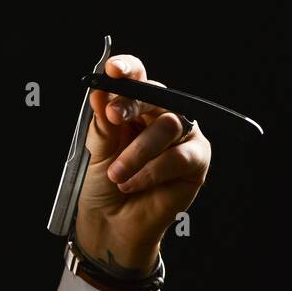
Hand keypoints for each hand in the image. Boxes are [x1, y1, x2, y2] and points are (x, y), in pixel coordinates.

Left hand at [74, 53, 211, 275]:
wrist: (111, 221)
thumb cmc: (102, 183)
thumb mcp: (95, 150)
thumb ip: (102, 123)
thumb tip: (99, 93)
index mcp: (134, 107)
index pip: (136, 77)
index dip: (128, 68)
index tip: (113, 70)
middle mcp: (161, 116)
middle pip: (156, 95)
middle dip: (131, 104)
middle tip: (112, 117)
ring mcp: (182, 137)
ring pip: (168, 125)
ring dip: (138, 151)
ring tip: (116, 174)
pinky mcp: (196, 161)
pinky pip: (179, 156)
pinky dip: (152, 170)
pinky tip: (132, 183)